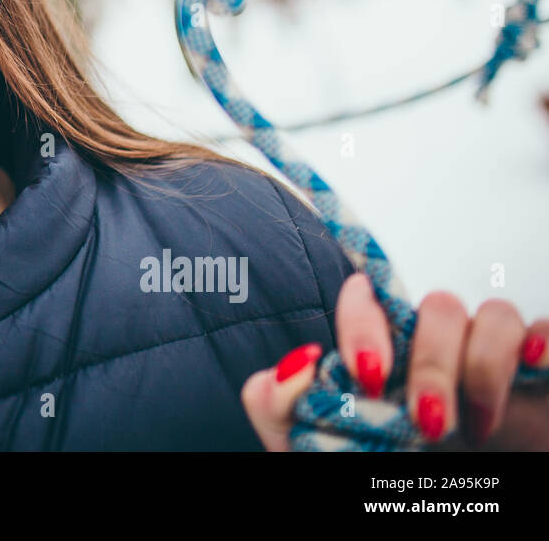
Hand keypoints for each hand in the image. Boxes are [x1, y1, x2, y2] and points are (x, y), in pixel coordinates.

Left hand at [241, 273, 548, 449]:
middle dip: (431, 363)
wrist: (437, 501)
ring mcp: (491, 358)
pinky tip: (534, 365)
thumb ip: (278, 404)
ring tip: (477, 426)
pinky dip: (544, 340)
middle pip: (438, 308)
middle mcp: (436, 347)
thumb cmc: (379, 470)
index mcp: (383, 352)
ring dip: (484, 365)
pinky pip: (547, 330)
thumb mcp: (309, 447)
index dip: (364, 320)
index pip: (369, 299)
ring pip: (494, 316)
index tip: (365, 373)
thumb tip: (297, 362)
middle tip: (427, 421)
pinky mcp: (537, 376)